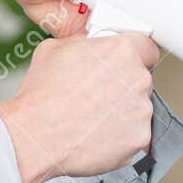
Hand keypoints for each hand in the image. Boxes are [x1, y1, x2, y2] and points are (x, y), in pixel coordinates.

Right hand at [0, 32, 160, 182]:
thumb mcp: (55, 49)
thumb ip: (85, 44)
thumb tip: (90, 45)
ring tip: (93, 118)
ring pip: (139, 108)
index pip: (146, 47)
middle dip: (123, 85)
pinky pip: (135, 134)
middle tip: (98, 95)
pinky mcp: (140, 138)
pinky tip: (98, 134)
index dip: (133, 56)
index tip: (123, 65)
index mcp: (122, 50)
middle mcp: (138, 78)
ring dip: (122, 112)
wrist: (36, 137)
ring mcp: (142, 110)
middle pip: (141, 79)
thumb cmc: (42, 97)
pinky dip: (121, 136)